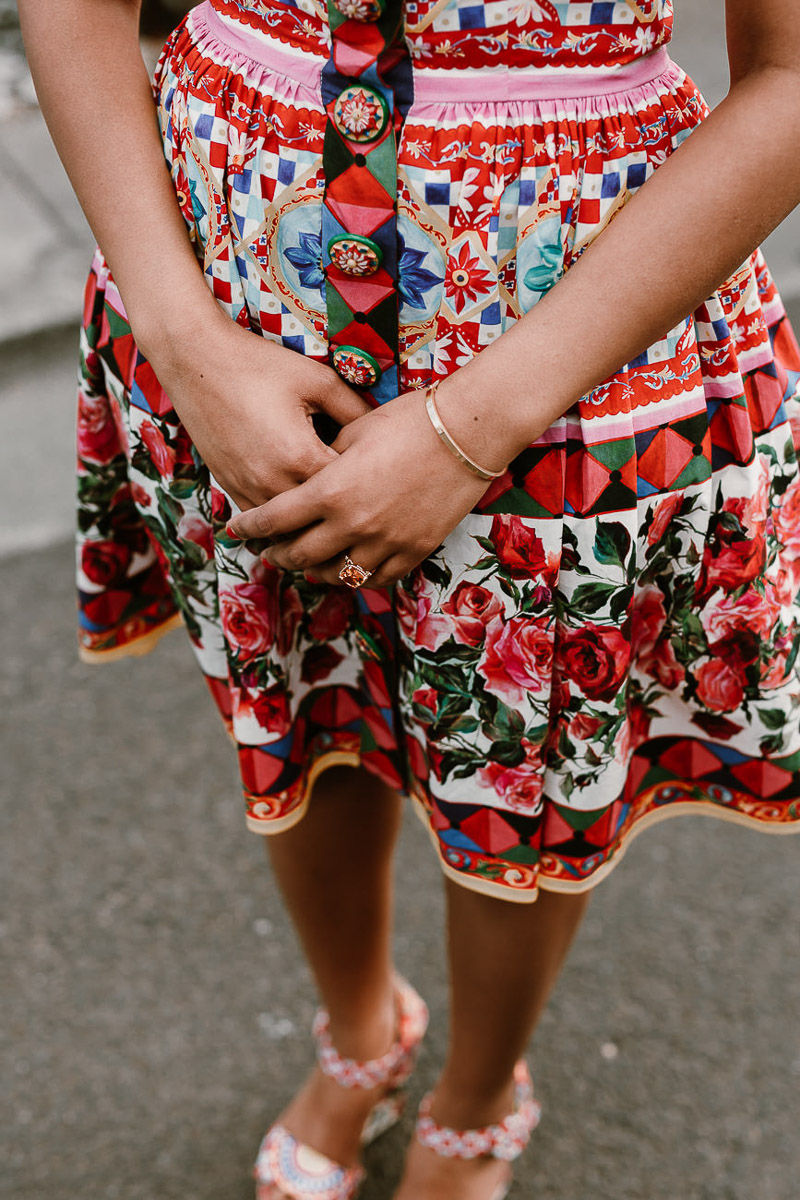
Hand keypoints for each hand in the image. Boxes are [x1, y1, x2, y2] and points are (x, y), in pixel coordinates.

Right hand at [153, 318, 371, 510]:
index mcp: (300, 456)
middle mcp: (272, 482)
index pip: (347, 491)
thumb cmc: (260, 365)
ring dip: (312, 529)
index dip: (368, 490)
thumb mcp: (318, 381)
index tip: (386, 488)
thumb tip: (384, 435)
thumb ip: (355, 411)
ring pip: (288, 531)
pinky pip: (262, 524)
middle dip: (343, 517)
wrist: (197, 359)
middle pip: (319, 519)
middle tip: (370, 519)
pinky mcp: (230, 488)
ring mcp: (247, 489)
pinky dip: (282, 526)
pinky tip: (301, 523)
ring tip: (339, 529)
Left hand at [225, 389, 495, 586]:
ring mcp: (386, 542)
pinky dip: (358, 576)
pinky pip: (378, 578)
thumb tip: (311, 474)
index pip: (275, 519)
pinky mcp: (415, 550)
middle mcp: (354, 524)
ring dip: (315, 572)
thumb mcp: (354, 431)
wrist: (468, 432)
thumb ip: (325, 459)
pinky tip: (350, 569)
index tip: (237, 530)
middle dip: (278, 555)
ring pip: (337, 575)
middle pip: (300, 555)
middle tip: (268, 552)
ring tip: (306, 565)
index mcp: (331, 490)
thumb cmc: (410, 420)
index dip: (251, 527)